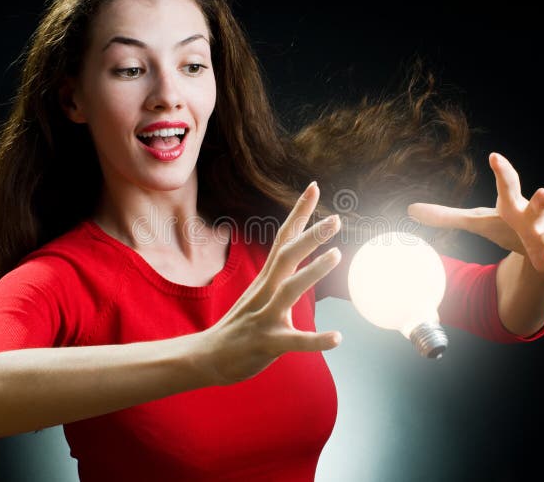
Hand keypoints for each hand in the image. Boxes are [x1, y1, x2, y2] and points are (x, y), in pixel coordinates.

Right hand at [203, 181, 341, 384]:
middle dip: (310, 236)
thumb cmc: (240, 326)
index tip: (314, 186)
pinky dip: (315, 340)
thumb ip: (280, 275)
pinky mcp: (267, 344)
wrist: (206, 357)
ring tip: (336, 255)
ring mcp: (264, 317)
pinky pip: (294, 342)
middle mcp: (264, 292)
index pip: (283, 238)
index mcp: (266, 279)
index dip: (298, 213)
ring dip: (312, 273)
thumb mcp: (259, 293)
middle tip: (336, 219)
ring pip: (288, 291)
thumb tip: (299, 255)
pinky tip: (337, 338)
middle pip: (286, 257)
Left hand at [407, 152, 543, 282]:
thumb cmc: (508, 227)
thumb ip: (446, 216)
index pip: (506, 187)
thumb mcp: (478, 222)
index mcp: (513, 208)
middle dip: (542, 202)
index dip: (502, 172)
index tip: (494, 156)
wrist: (536, 246)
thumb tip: (409, 209)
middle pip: (537, 208)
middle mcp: (534, 220)